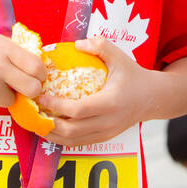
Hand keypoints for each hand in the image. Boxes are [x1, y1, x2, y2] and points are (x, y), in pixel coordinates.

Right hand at [0, 21, 46, 111]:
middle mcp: (1, 66)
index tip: (34, 76)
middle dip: (28, 91)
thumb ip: (10, 50)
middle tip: (19, 87)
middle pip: (32, 89)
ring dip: (3, 97)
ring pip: (10, 101)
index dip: (39, 75)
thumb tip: (30, 63)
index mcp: (7, 49)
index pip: (38, 68)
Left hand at [38, 37, 154, 146]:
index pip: (78, 110)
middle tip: (33, 111)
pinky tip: (49, 129)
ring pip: (73, 141)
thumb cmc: (133, 76)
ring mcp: (106, 133)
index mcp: (110, 102)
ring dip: (52, 134)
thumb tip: (77, 44)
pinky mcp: (104, 138)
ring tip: (36, 122)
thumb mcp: (120, 57)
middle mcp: (108, 122)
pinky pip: (79, 143)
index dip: (57, 106)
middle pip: (72, 130)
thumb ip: (100, 46)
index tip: (41, 96)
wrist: (153, 98)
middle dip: (49, 123)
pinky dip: (62, 139)